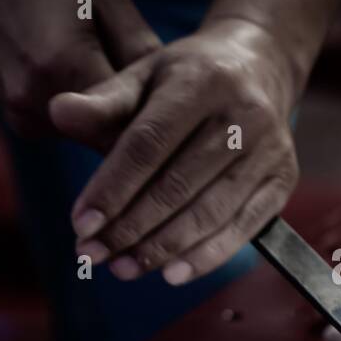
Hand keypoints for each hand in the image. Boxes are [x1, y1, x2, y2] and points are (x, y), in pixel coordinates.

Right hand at [0, 0, 161, 136]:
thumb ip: (141, 53)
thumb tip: (176, 102)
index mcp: (65, 66)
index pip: (131, 124)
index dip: (164, 126)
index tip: (191, 122)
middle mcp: (40, 104)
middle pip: (112, 140)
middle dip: (144, 128)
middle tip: (174, 109)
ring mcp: (26, 119)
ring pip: (94, 140)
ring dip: (118, 123)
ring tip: (131, 87)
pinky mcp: (22, 125)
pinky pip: (75, 134)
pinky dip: (94, 119)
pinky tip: (96, 85)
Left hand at [49, 17, 300, 284]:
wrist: (260, 67)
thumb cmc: (188, 78)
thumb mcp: (145, 74)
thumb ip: (103, 100)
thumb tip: (57, 113)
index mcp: (202, 82)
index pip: (149, 144)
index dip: (113, 188)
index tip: (80, 225)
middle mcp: (243, 116)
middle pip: (177, 185)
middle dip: (130, 228)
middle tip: (92, 256)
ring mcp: (269, 150)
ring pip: (209, 212)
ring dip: (162, 248)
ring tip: (122, 269)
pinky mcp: (283, 180)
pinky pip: (243, 227)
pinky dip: (206, 256)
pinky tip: (171, 273)